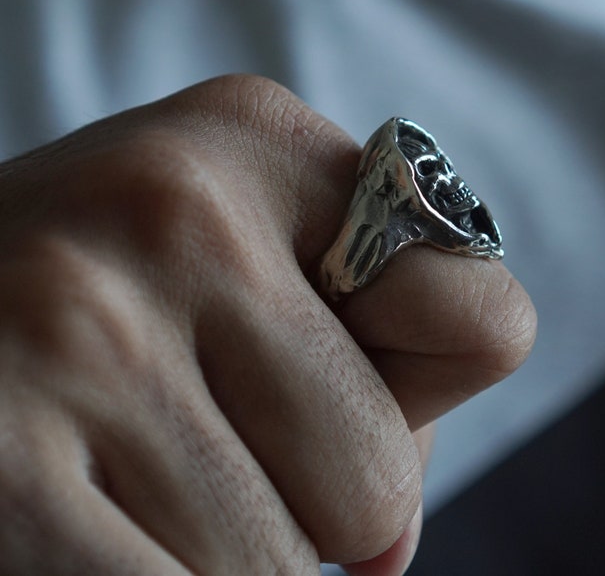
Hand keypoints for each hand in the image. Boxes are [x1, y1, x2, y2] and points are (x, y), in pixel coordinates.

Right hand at [0, 75, 534, 574]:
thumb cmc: (116, 290)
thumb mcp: (246, 250)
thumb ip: (361, 357)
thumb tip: (391, 544)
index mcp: (261, 145)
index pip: (481, 316)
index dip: (424, 380)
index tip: (346, 369)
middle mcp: (179, 210)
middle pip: (382, 471)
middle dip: (318, 488)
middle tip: (210, 421)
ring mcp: (85, 329)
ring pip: (281, 562)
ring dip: (226, 540)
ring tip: (131, 450)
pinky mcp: (1, 467)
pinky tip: (98, 512)